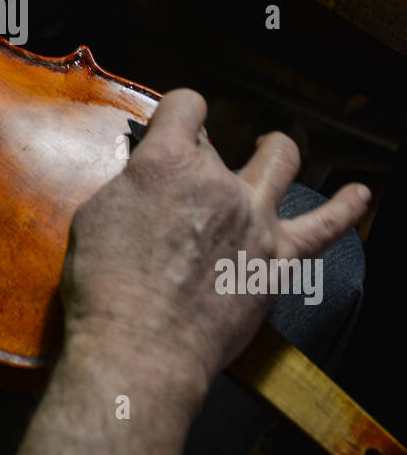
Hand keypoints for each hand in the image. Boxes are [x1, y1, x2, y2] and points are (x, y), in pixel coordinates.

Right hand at [61, 89, 369, 395]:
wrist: (141, 348)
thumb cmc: (107, 289)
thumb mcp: (96, 216)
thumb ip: (130, 186)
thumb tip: (146, 179)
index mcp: (167, 163)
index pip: (185, 105)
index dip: (178, 113)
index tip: (171, 126)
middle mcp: (217, 182)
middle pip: (219, 144)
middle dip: (200, 154)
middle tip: (182, 186)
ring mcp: (254, 219)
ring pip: (280, 161)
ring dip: (273, 151)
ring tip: (270, 149)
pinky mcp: (276, 260)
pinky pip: (324, 228)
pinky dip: (345, 209)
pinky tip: (359, 196)